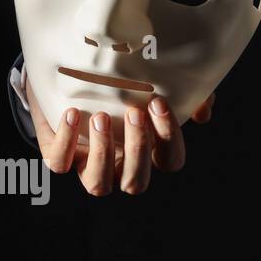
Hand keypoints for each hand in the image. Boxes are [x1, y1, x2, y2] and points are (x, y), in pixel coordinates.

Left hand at [26, 77, 213, 195]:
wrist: (62, 76)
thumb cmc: (112, 84)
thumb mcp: (147, 83)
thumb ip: (184, 94)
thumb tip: (203, 112)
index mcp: (145, 152)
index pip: (169, 161)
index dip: (168, 139)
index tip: (159, 103)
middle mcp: (117, 165)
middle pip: (136, 182)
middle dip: (138, 148)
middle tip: (134, 112)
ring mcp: (85, 164)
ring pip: (98, 185)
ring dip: (103, 153)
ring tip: (102, 117)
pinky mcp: (57, 154)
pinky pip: (60, 163)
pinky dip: (66, 141)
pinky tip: (72, 113)